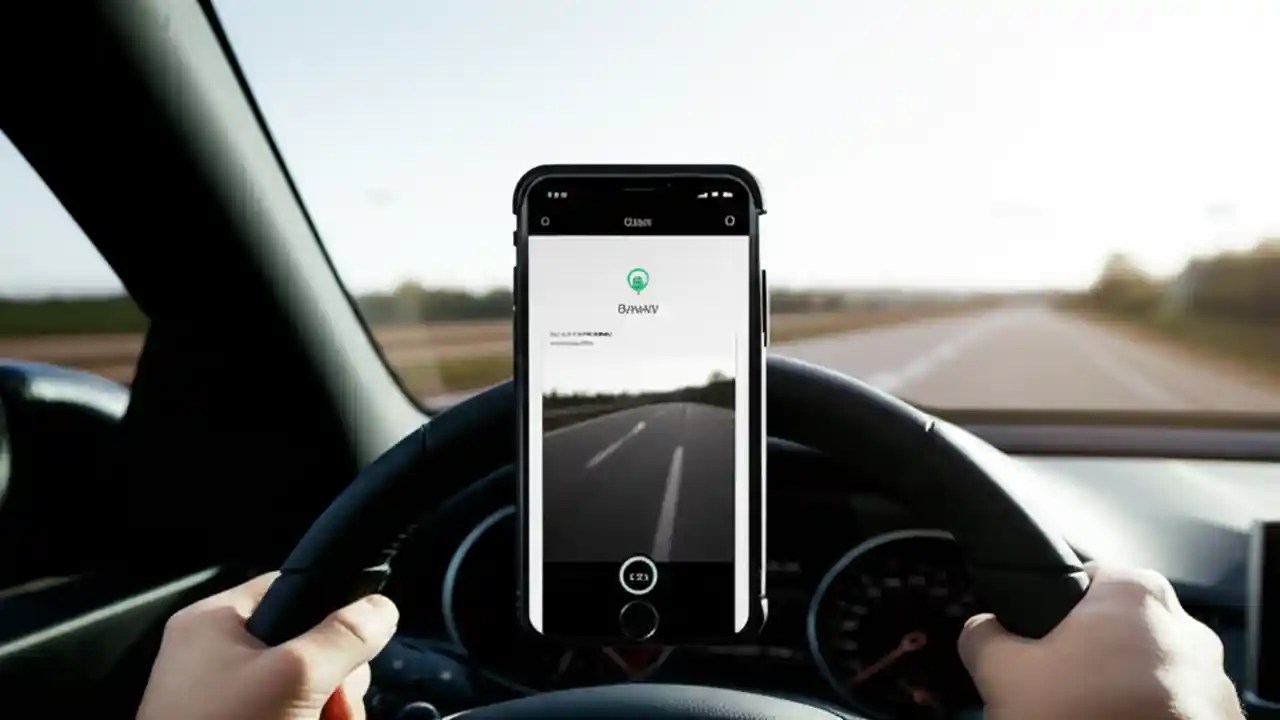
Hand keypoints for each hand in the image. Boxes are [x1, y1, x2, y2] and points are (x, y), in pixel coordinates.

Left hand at [137, 572, 398, 719]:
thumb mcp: (296, 677)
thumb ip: (344, 638)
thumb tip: (381, 608)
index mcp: (215, 622)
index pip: (290, 589)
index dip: (331, 612)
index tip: (355, 647)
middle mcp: (216, 656)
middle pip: (307, 646)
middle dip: (337, 681)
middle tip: (337, 707)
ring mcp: (224, 700)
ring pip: (304, 689)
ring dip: (331, 711)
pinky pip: (290, 716)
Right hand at [958, 562, 1242, 719]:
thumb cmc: (1080, 717)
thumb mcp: (1002, 674)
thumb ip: (982, 636)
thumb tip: (982, 631)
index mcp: (1134, 593)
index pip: (1084, 576)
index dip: (1052, 609)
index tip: (1038, 643)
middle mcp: (1187, 625)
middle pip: (1119, 627)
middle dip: (1090, 655)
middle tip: (1058, 690)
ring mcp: (1216, 677)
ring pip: (1151, 670)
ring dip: (1124, 689)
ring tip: (1091, 716)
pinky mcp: (1226, 719)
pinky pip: (1177, 707)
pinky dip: (1152, 717)